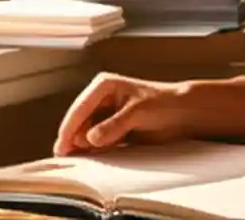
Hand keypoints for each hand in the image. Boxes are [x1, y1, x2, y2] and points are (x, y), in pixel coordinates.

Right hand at [53, 72, 192, 155]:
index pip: (79, 109)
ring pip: (84, 134)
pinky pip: (95, 142)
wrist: (183, 113)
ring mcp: (105, 115)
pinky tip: (92, 158)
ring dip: (82, 147)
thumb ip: (113, 125)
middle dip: (73, 140)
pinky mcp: (111, 130)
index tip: (61, 148)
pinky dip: (92, 151)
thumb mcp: (137, 113)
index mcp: (103, 86)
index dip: (68, 130)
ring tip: (82, 159)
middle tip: (69, 158)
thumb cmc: (163, 104)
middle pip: (77, 123)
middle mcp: (100, 99)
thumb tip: (90, 139)